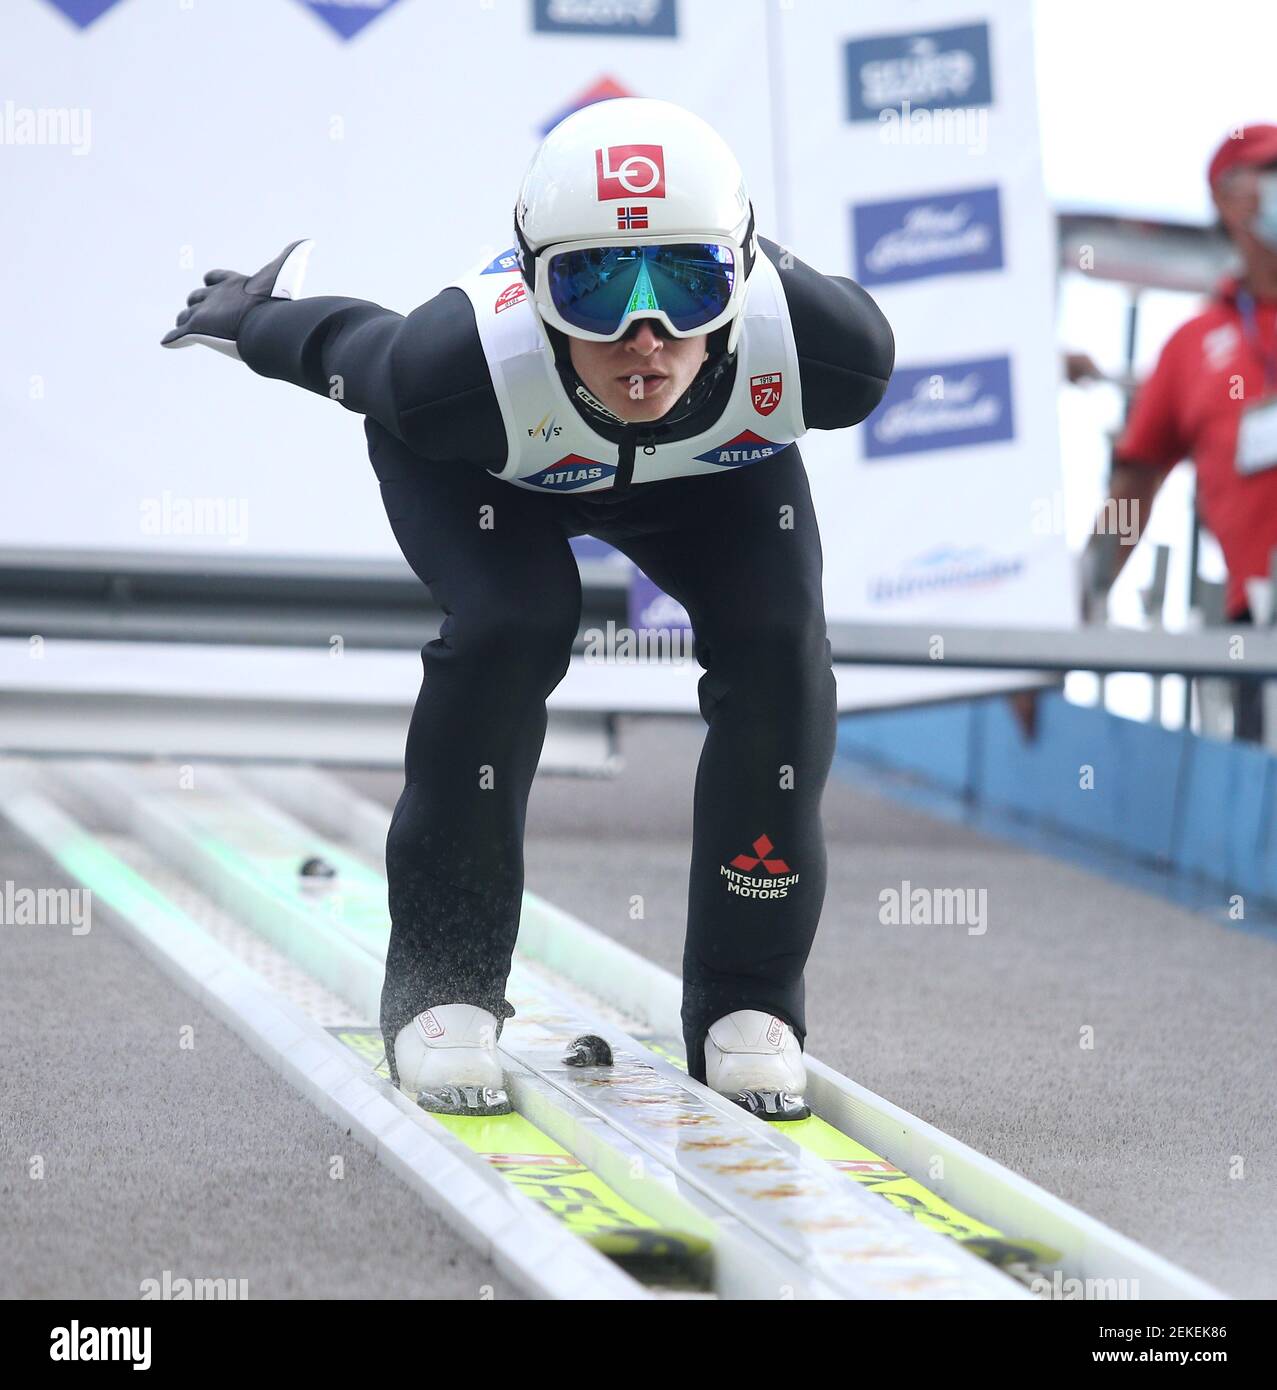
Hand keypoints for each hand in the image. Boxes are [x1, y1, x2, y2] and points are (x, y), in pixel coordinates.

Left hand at [161, 239, 313, 358]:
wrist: (264, 325)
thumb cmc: (275, 300)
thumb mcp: (287, 273)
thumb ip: (294, 256)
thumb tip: (309, 241)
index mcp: (232, 284)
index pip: (216, 278)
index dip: (214, 282)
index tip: (213, 284)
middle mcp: (214, 297)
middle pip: (196, 297)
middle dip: (198, 303)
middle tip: (202, 314)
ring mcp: (203, 314)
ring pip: (185, 316)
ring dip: (185, 321)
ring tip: (186, 329)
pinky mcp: (196, 330)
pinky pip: (177, 335)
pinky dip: (173, 339)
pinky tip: (168, 342)